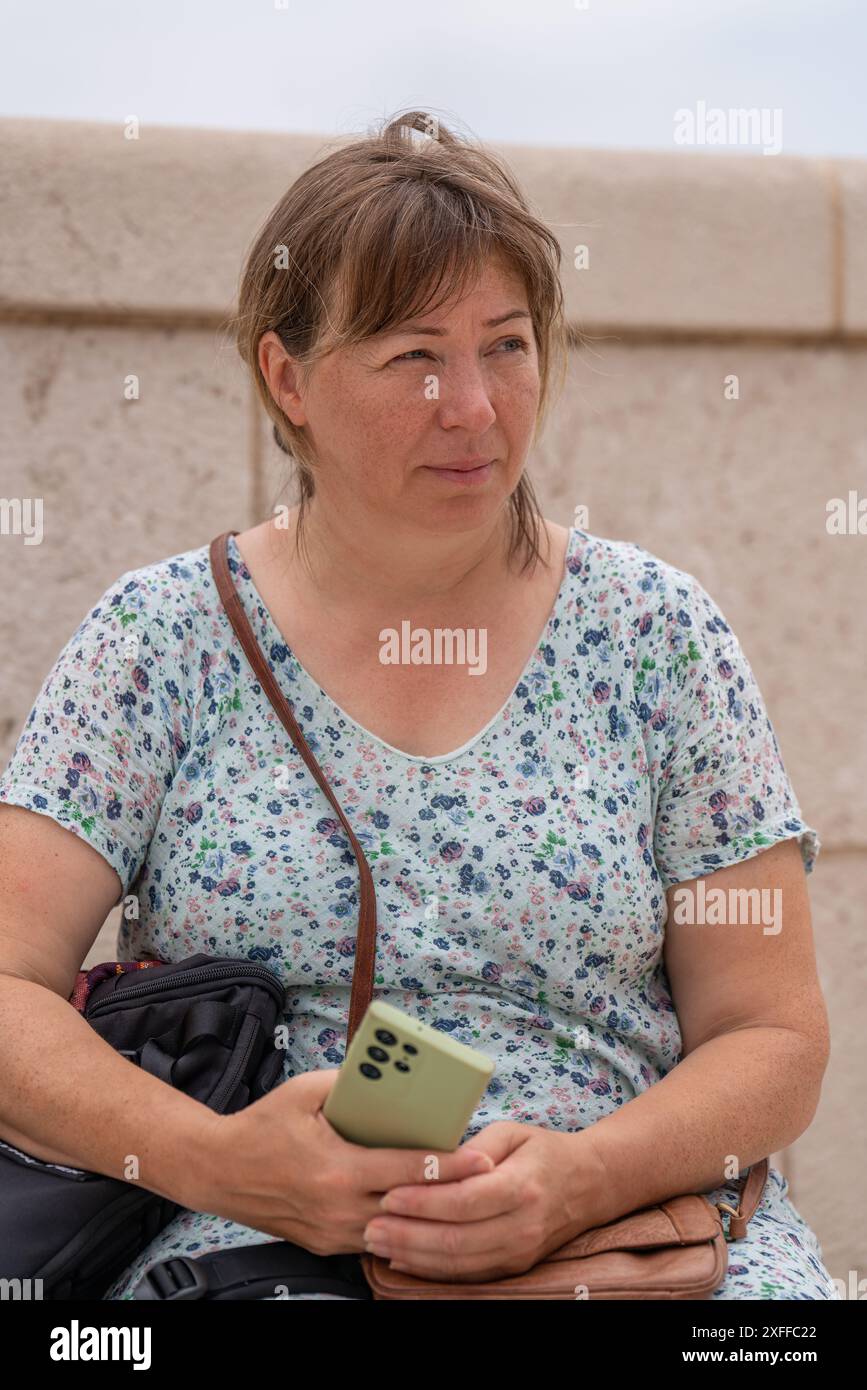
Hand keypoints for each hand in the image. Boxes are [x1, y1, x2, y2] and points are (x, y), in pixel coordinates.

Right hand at [185, 1069, 495, 1256]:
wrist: (216, 1169)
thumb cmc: (262, 1125)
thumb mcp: (305, 1091)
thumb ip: (350, 1085)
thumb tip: (391, 1077)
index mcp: (337, 1169)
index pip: (408, 1170)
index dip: (450, 1165)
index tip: (482, 1159)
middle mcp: (338, 1208)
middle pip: (411, 1204)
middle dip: (449, 1190)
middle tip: (481, 1174)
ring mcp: (330, 1232)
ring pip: (394, 1227)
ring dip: (423, 1210)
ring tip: (453, 1190)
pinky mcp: (323, 1244)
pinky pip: (372, 1236)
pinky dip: (394, 1222)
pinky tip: (413, 1206)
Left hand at [362, 1121, 607, 1282]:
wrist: (589, 1184)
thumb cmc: (543, 1150)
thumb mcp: (512, 1132)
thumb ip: (474, 1147)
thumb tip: (433, 1161)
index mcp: (521, 1186)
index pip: (464, 1201)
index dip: (422, 1202)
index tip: (388, 1195)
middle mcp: (522, 1225)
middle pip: (455, 1239)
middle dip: (407, 1235)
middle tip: (370, 1225)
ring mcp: (519, 1251)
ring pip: (457, 1263)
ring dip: (412, 1256)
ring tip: (377, 1241)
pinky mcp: (514, 1266)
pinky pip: (467, 1274)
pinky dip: (431, 1270)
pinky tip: (403, 1259)